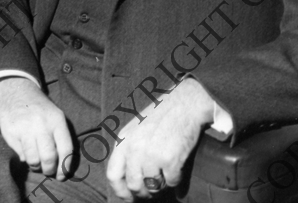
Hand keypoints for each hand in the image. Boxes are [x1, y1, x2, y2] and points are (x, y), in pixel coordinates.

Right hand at [0, 77, 73, 179]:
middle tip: (48, 171)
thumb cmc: (38, 107)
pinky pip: (21, 154)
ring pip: (34, 160)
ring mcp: (26, 128)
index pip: (66, 149)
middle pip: (49, 157)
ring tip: (35, 163)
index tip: (62, 176)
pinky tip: (25, 150)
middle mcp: (42, 124)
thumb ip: (58, 137)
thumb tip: (59, 165)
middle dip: (49, 170)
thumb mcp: (54, 115)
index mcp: (57, 120)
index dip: (64, 167)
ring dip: (35, 166)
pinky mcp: (12, 132)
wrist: (16, 89)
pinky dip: (24, 157)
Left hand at [106, 79, 214, 200]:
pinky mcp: (170, 159)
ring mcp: (151, 155)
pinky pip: (172, 181)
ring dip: (161, 185)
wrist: (184, 104)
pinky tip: (177, 166)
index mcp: (123, 141)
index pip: (113, 175)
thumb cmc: (161, 116)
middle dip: (144, 192)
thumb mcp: (136, 129)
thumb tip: (129, 182)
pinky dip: (176, 179)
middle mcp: (134, 149)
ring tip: (166, 173)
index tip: (129, 197)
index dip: (121, 191)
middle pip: (134, 185)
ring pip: (153, 186)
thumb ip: (129, 151)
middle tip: (153, 189)